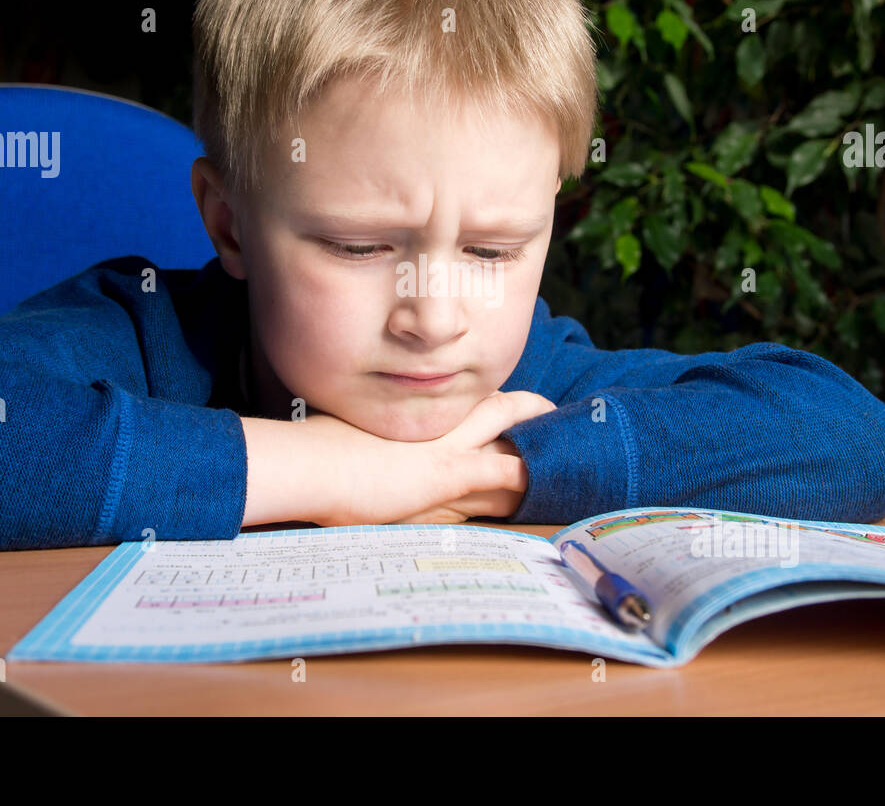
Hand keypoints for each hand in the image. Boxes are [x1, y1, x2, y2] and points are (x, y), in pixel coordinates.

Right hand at [313, 389, 557, 526]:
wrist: (310, 464)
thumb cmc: (319, 452)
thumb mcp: (349, 437)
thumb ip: (371, 440)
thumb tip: (366, 446)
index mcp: (419, 415)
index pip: (467, 403)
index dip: (492, 405)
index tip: (507, 407)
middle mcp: (440, 426)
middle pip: (501, 408)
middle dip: (532, 410)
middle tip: (554, 413)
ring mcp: (448, 449)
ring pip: (512, 441)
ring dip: (542, 449)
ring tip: (573, 456)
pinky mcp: (450, 476)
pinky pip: (504, 474)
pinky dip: (529, 477)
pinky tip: (552, 481)